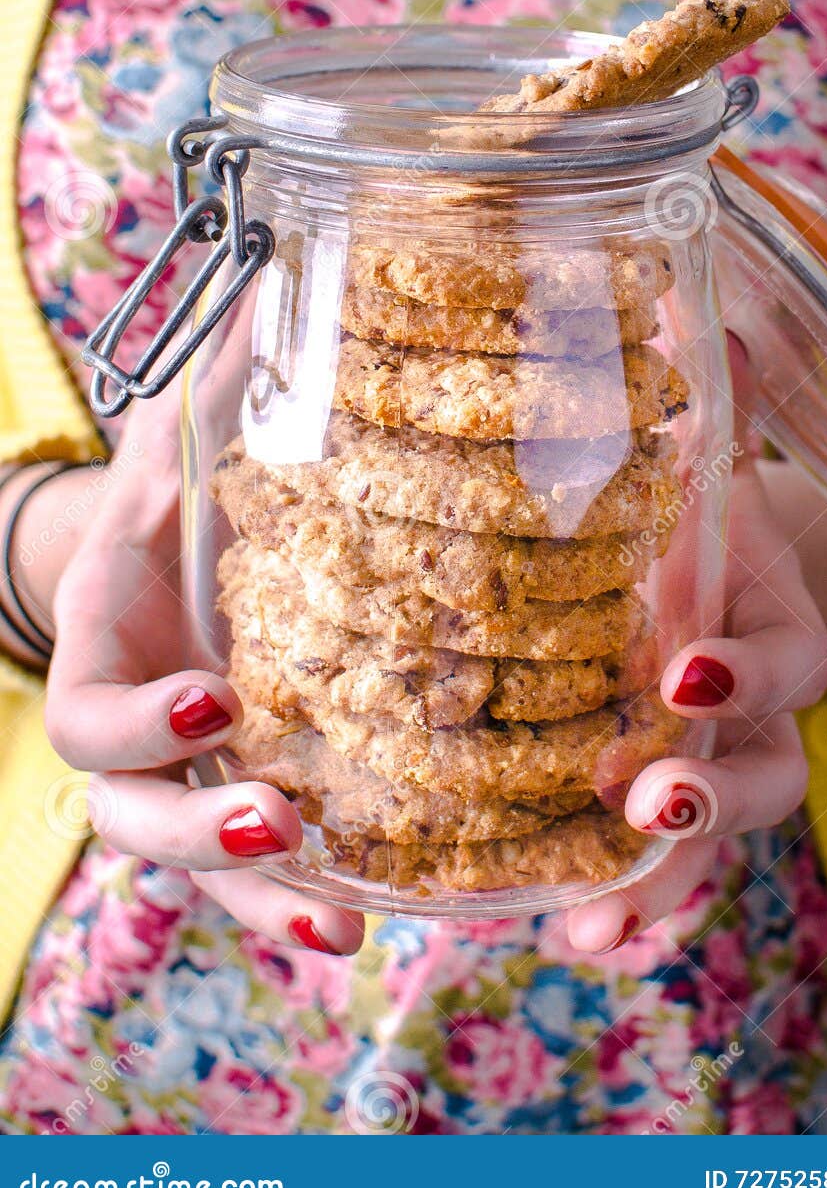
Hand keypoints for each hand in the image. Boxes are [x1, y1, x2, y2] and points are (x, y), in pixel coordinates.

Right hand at [43, 390, 362, 957]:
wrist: (196, 528)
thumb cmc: (189, 473)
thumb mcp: (195, 418)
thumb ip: (229, 364)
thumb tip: (290, 258)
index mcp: (107, 639)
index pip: (88, 711)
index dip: (138, 719)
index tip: (217, 692)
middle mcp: (140, 719)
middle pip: (134, 815)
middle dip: (199, 835)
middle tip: (281, 826)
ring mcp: (194, 763)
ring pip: (201, 859)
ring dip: (264, 897)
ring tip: (342, 929)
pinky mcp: (255, 776)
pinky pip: (270, 853)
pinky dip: (315, 890)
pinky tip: (379, 915)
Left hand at [567, 343, 826, 952]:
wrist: (690, 578)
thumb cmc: (689, 517)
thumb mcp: (698, 459)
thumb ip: (708, 395)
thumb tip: (696, 303)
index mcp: (768, 623)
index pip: (791, 659)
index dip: (750, 673)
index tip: (685, 674)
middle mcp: (750, 713)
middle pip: (769, 777)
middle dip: (714, 801)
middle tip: (648, 803)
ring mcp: (707, 771)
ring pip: (712, 847)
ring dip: (660, 887)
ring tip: (592, 927)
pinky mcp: (651, 809)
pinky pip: (654, 880)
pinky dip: (622, 914)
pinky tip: (570, 943)